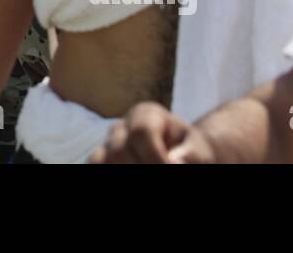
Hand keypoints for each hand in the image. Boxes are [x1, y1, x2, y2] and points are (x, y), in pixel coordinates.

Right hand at [89, 103, 215, 163]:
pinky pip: (94, 166)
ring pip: (100, 159)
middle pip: (119, 149)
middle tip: (159, 177)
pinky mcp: (101, 160)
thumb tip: (174, 163)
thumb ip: (190, 156)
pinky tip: (128, 174)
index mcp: (146, 114)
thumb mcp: (198, 151)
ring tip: (143, 174)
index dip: (155, 157)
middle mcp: (122, 126)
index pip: (141, 132)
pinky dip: (108, 170)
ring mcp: (108, 144)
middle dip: (141, 167)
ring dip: (124, 170)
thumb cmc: (190, 152)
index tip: (172, 168)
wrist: (181, 157)